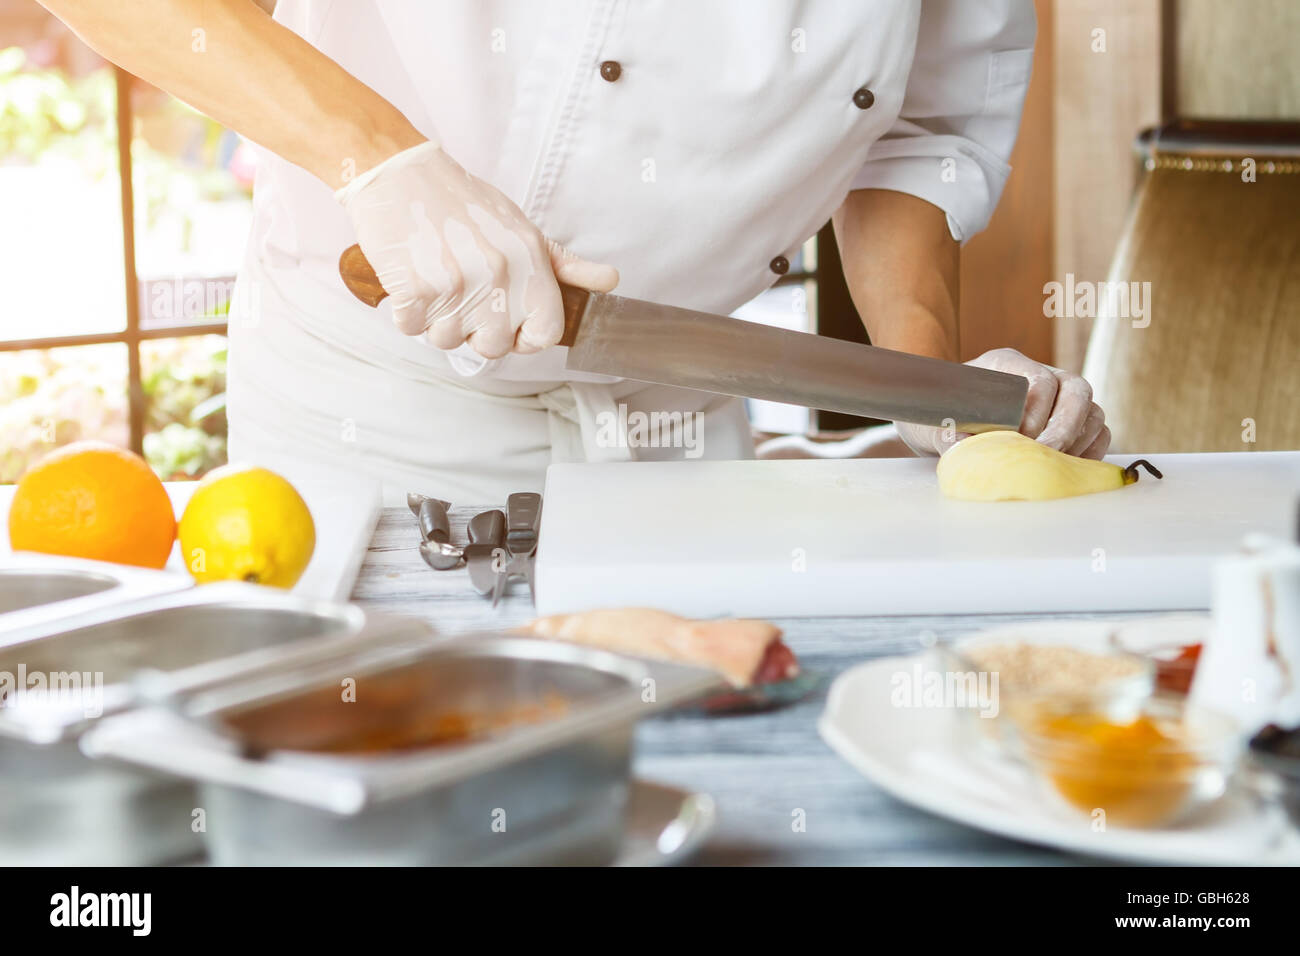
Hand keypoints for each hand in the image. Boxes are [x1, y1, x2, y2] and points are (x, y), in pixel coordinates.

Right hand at [336, 141, 617, 357]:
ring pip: (447, 341)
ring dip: (436, 321)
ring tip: (434, 281)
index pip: (545, 333)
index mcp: (529, 261)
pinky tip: (410, 278)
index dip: (525, 339)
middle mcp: (497, 275)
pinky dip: (406, 312)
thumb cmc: (460, 201)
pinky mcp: (413, 289)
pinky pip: (411, 328)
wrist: (398, 173)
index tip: (508, 327)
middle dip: (474, 332)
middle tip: (462, 296)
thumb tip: (609, 280)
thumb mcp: (521, 228)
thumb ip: (564, 264)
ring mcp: (455, 284)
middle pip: (493, 347)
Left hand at [897, 347, 1109, 458]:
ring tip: (1055, 465)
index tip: (1019, 439)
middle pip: (1076, 390)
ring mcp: (1061, 395)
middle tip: (1045, 456)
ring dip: (1079, 441)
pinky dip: (1090, 451)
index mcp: (1006, 364)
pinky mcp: (1072, 419)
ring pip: (1091, 410)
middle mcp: (1041, 373)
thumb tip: (962, 449)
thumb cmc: (940, 417)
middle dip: (1065, 428)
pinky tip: (1069, 467)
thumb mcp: (935, 424)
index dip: (1036, 412)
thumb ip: (947, 436)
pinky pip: (1097, 431)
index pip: (1039, 379)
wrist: (944, 422)